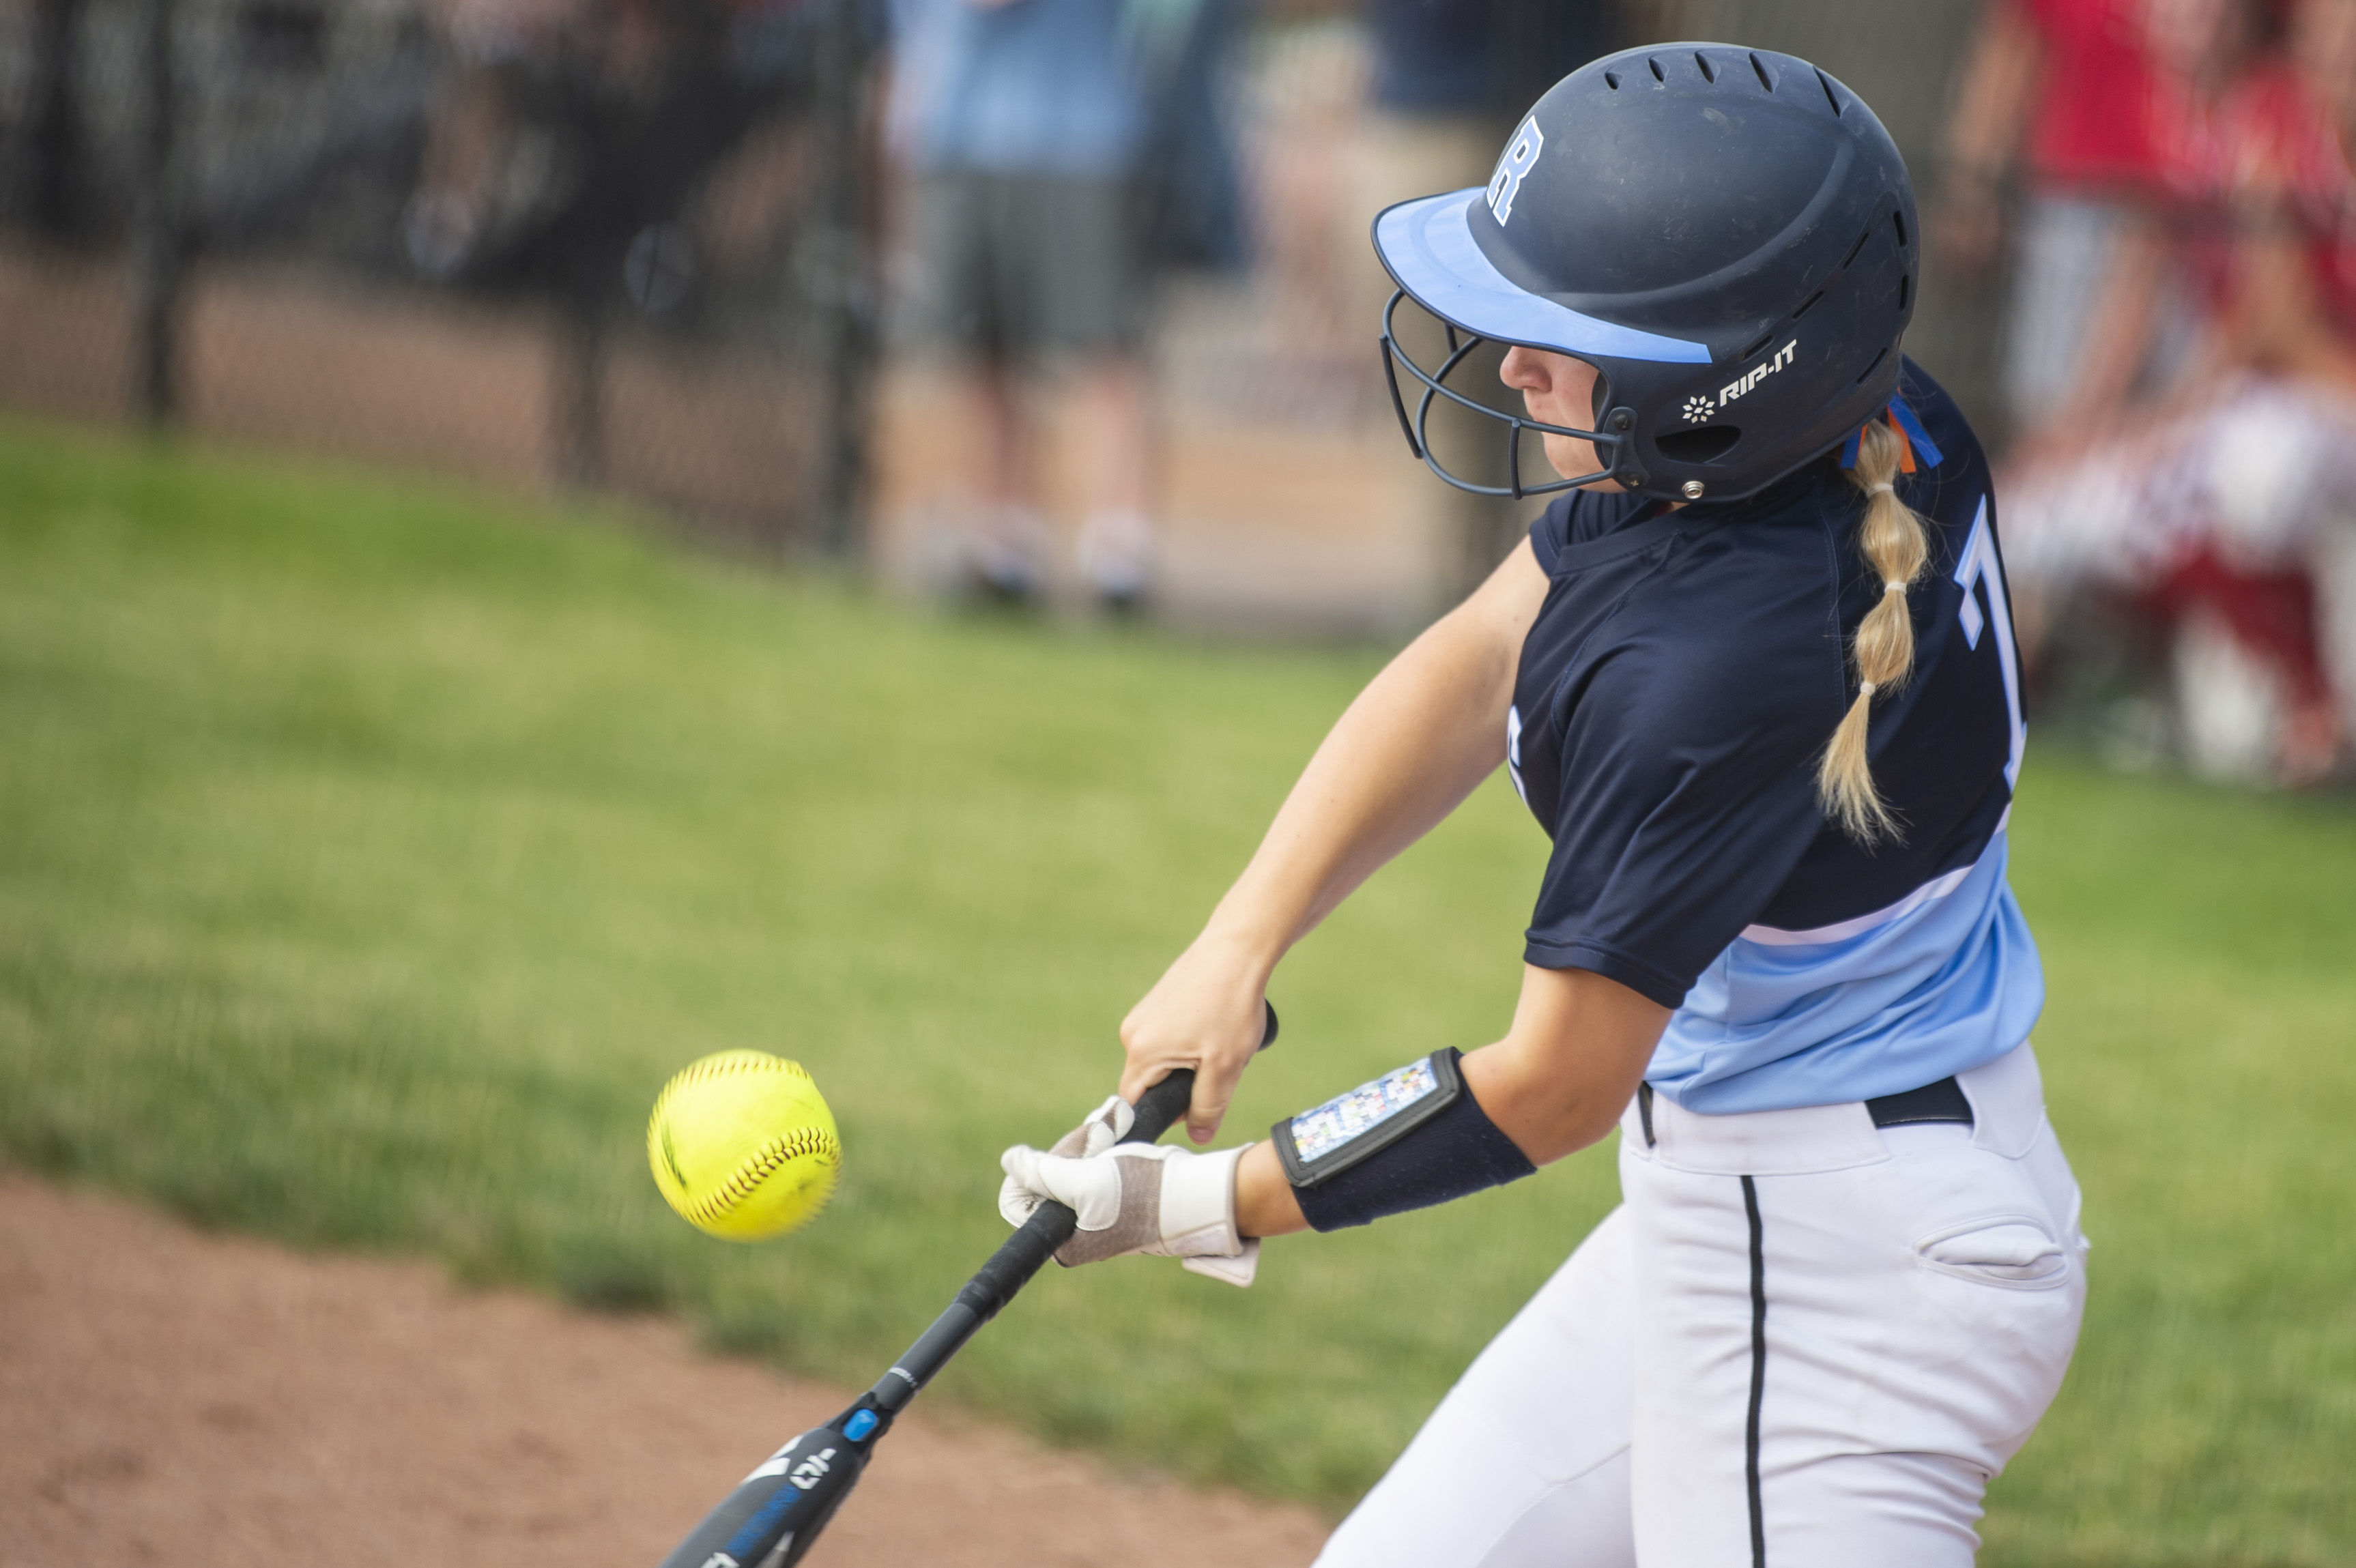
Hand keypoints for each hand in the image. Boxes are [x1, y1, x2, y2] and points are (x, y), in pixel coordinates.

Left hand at [998, 1097, 1258, 1285]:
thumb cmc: (1145, 1191)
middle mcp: (1075, 1232)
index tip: (1068, 1153)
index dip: (1037, 1166)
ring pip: (1072, 1162)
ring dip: (1092, 1139)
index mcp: (1063, 1241)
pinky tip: (1120, 1128)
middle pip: (1048, 1175)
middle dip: (1072, 1147)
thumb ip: (1043, 1174)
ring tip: (1115, 1126)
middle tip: (1100, 1137)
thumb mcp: (1086, 1182)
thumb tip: (1010, 1161)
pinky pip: (1094, 1160)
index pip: (1021, 1197)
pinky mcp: (1114, 1194)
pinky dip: (1104, 1142)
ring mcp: (1095, 1212)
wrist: (1197, 1193)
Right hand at [1116, 937, 1270, 1144]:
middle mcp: (1132, 1032)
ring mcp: (1143, 1014)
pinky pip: (1167, 1039)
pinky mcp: (1156, 1002)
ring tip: (1220, 1044)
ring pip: (1162, 1061)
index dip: (1159, 1117)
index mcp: (1142, 1051)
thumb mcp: (1225, 1067)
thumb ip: (1208, 1107)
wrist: (1237, 948)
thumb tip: (1198, 1137)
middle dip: (1182, 1087)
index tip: (1187, 1116)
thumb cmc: (1231, 1005)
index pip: (1134, 1104)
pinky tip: (1216, 1027)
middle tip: (1218, 1072)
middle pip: (1149, 1083)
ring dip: (1189, 1065)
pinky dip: (1190, 1044)